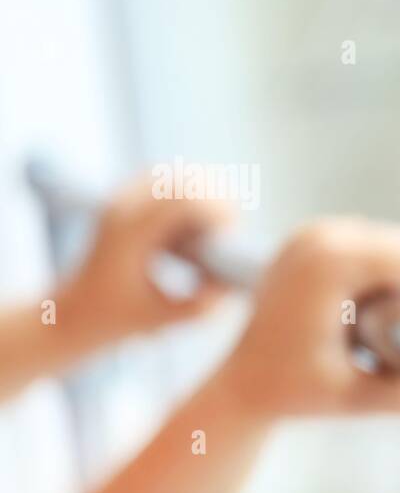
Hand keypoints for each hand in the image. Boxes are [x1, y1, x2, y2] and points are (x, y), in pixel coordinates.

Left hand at [58, 172, 234, 338]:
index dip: (220, 211)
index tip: (233, 236)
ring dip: (203, 193)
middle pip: (182, 177)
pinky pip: (164, 179)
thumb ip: (199, 308)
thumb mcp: (162, 320)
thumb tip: (231, 287)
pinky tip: (196, 222)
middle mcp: (121, 208)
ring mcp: (119, 199)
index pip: (185, 199)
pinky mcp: (123, 200)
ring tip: (215, 226)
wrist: (73, 312)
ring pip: (175, 173)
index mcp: (129, 234)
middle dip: (216, 198)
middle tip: (230, 230)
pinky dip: (188, 193)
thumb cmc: (117, 319)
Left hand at [218, 217, 399, 417]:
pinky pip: (378, 247)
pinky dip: (384, 279)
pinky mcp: (317, 238)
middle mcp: (323, 235)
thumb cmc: (289, 390)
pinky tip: (359, 313)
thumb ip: (396, 396)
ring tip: (372, 327)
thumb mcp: (349, 398)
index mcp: (331, 262)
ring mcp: (317, 232)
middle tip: (392, 335)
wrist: (242, 382)